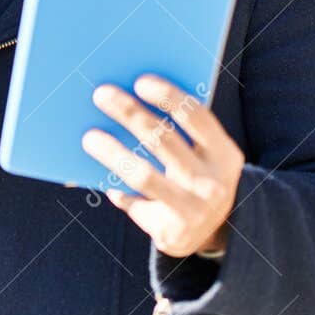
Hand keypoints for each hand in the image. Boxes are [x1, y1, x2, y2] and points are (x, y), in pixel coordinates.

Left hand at [81, 74, 244, 257]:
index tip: (140, 81)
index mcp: (224, 155)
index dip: (168, 97)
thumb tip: (131, 98)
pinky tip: (107, 183)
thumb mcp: (204, 155)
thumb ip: (182, 131)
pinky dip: (119, 191)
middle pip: (163, 140)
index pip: (197, 117)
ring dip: (113, 152)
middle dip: (130, 113)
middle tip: (101, 94)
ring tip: (89, 137)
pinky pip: (135, 204)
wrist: (215, 233)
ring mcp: (193, 211)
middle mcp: (213, 183)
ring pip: (143, 175)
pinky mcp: (171, 233)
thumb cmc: (199, 176)